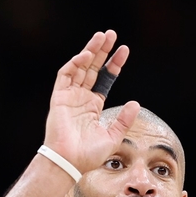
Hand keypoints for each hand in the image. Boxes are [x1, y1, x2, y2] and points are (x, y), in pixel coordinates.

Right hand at [43, 30, 138, 174]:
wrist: (71, 162)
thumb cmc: (90, 155)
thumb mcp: (114, 136)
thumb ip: (124, 119)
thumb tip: (135, 103)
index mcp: (93, 106)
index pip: (105, 79)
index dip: (114, 64)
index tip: (124, 51)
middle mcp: (81, 98)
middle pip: (93, 68)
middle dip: (102, 51)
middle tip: (111, 34)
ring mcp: (70, 97)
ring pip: (80, 67)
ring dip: (90, 51)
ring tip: (101, 37)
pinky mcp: (59, 98)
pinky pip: (65, 76)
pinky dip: (75, 65)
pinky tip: (86, 56)